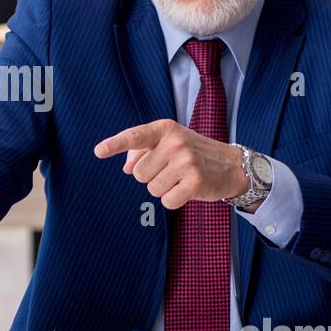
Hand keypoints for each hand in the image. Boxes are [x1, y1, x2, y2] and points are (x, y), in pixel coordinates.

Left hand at [94, 119, 255, 210]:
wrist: (231, 165)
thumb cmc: (193, 152)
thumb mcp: (169, 143)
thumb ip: (142, 151)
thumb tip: (124, 167)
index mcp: (165, 129)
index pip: (135, 137)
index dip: (115, 144)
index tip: (98, 151)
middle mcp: (175, 143)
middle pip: (138, 174)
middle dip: (151, 176)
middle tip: (171, 169)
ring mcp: (186, 162)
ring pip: (151, 189)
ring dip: (163, 188)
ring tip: (180, 178)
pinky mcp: (194, 183)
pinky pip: (167, 201)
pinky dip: (174, 200)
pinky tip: (187, 189)